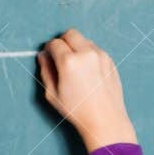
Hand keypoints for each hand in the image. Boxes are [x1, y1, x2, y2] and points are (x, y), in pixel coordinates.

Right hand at [37, 29, 136, 152]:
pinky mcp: (110, 60)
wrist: (105, 120)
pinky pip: (95, 49)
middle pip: (70, 34)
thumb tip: (43, 56)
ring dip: (76, 47)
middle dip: (63, 42)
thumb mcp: (53, 94)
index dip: (49, 49)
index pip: (54, 43)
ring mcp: (101, 56)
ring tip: (75, 66)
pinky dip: (88, 54)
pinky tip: (87, 71)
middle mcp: (86, 54)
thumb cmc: (77, 110)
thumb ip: (46, 71)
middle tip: (60, 56)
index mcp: (69, 62)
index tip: (49, 56)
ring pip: (84, 40)